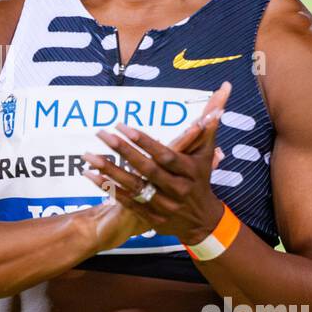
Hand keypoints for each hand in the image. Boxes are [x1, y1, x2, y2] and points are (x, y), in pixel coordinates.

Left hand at [82, 81, 231, 243]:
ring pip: (133, 187)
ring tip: (87, 155)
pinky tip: (90, 175)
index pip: (165, 155)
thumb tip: (224, 89)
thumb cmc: (201, 179)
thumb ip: (209, 123)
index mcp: (190, 171)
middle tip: (102, 134)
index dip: (144, 142)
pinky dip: (108, 189)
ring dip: (109, 171)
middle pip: (147, 170)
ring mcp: (164, 206)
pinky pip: (127, 202)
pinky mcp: (152, 219)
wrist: (203, 222)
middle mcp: (178, 190)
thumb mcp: (207, 152)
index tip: (123, 127)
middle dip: (123, 151)